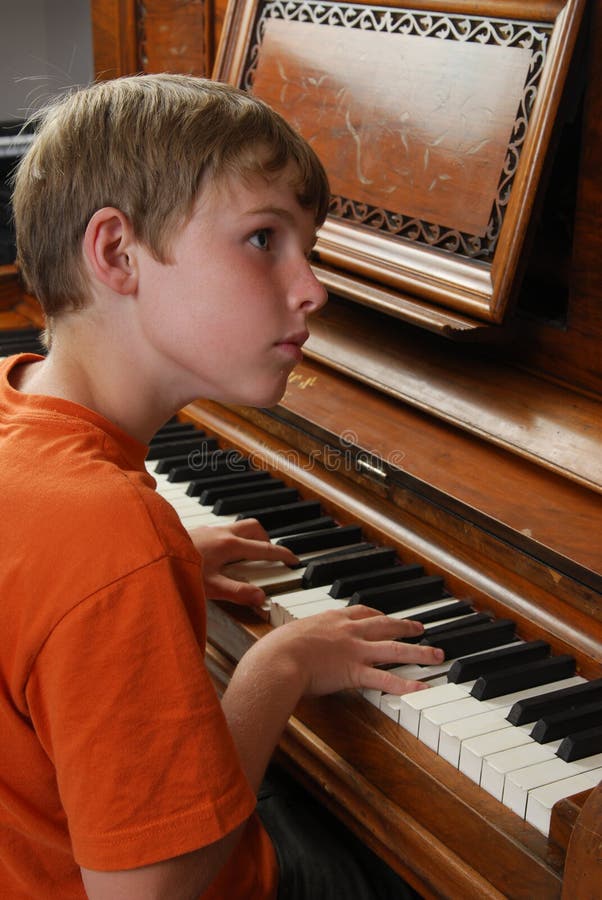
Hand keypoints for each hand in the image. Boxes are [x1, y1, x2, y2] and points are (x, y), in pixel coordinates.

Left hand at [187, 519, 297, 605]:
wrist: (150, 554)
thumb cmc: (176, 570)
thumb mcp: (210, 588)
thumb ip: (237, 592)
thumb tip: (261, 597)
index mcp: (230, 545)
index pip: (264, 548)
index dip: (282, 554)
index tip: (293, 559)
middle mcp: (221, 533)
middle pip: (254, 527)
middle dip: (266, 539)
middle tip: (271, 554)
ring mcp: (209, 530)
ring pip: (238, 527)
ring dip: (248, 537)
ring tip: (248, 554)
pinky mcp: (197, 532)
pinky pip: (223, 530)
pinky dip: (232, 539)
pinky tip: (222, 554)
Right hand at [255, 604, 444, 696]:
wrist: (277, 659)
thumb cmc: (275, 650)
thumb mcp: (287, 636)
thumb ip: (294, 639)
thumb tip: (283, 646)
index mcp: (331, 620)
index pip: (360, 611)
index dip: (376, 613)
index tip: (385, 614)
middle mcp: (347, 631)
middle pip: (385, 624)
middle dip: (405, 625)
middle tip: (421, 628)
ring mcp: (354, 650)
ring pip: (394, 648)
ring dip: (419, 651)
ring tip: (438, 655)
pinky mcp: (355, 671)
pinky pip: (386, 678)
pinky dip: (407, 683)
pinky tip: (423, 687)